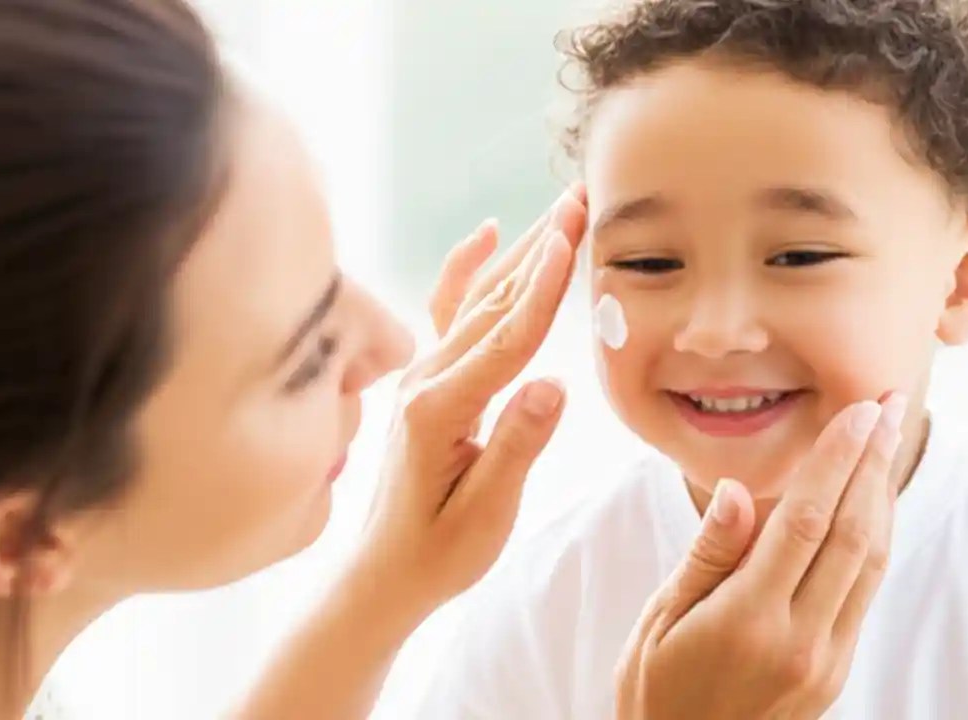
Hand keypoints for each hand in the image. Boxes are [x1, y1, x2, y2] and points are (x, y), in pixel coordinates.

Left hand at [352, 186, 587, 612]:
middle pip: (494, 301)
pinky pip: (447, 310)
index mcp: (440, 411)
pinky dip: (468, 268)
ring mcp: (423, 373)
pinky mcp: (426, 378)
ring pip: (478, 298)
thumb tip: (552, 384)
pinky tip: (488, 234)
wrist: (384, 571)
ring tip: (562, 207)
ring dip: (522, 250)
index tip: (572, 235)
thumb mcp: (485, 514)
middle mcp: (425, 380)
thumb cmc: (437, 553)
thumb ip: (516, 446)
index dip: (544, 288)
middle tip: (583, 195)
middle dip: (542, 246)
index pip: (505, 340)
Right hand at [617, 394, 907, 719]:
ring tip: (889, 442)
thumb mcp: (662, 620)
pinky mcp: (836, 671)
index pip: (804, 521)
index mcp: (748, 621)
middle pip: (853, 533)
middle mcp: (800, 640)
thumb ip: (706, 556)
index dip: (836, 459)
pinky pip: (864, 591)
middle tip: (890, 404)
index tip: (859, 411)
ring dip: (884, 495)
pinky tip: (871, 504)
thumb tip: (734, 491)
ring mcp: (826, 660)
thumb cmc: (656, 691)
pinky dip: (874, 538)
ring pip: (871, 562)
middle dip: (874, 462)